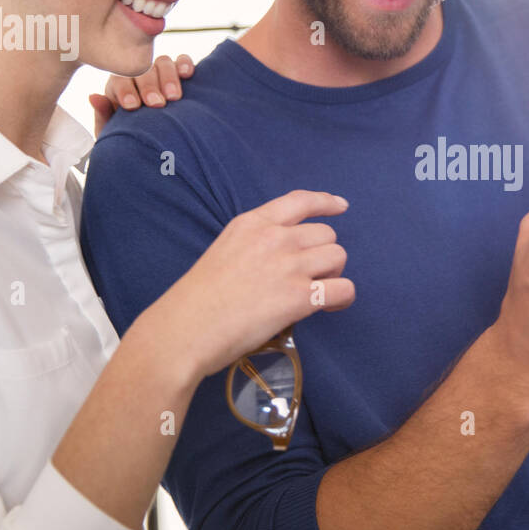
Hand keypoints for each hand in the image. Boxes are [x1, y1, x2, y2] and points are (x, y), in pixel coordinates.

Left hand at [89, 54, 194, 136]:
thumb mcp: (114, 132)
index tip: (132, 106)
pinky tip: (187, 75)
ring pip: (162, 62)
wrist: (157, 148)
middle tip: (156, 103)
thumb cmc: (132, 138)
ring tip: (174, 97)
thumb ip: (103, 116)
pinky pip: (182, 61)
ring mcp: (160, 72)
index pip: (119, 80)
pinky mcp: (179, 73)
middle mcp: (139, 75)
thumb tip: (93, 97)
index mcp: (119, 86)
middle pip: (143, 70)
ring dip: (168, 77)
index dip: (125, 90)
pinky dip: (184, 64)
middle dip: (149, 86)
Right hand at [149, 190, 355, 381]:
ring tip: (317, 292)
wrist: (186, 328)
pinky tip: (330, 306)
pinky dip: (342, 297)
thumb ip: (256, 245)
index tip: (341, 207)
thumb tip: (284, 258)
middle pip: (326, 234)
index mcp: (252, 223)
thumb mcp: (224, 250)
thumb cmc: (197, 299)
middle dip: (324, 254)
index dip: (326, 202)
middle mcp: (274, 238)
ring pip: (338, 257)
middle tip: (311, 276)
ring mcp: (288, 265)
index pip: (300, 201)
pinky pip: (343, 288)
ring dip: (333, 274)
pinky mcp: (298, 296)